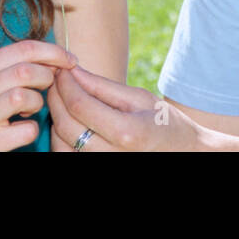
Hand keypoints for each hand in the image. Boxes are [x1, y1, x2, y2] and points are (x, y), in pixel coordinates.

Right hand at [0, 39, 76, 150]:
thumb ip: (7, 66)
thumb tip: (51, 57)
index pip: (23, 48)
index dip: (54, 51)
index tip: (69, 60)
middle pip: (27, 70)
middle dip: (48, 77)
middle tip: (48, 87)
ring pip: (26, 97)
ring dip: (39, 103)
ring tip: (30, 109)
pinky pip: (27, 130)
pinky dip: (32, 129)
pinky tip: (21, 129)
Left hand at [47, 66, 203, 151]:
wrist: (182, 154)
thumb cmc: (163, 123)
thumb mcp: (139, 98)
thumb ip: (103, 86)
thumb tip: (73, 71)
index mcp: (127, 132)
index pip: (80, 105)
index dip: (66, 84)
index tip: (62, 69)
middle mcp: (112, 155)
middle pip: (65, 125)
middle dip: (56, 98)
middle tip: (57, 80)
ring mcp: (102, 165)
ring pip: (60, 144)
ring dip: (56, 118)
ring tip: (64, 100)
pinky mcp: (97, 169)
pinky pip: (66, 155)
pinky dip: (61, 138)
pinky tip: (70, 122)